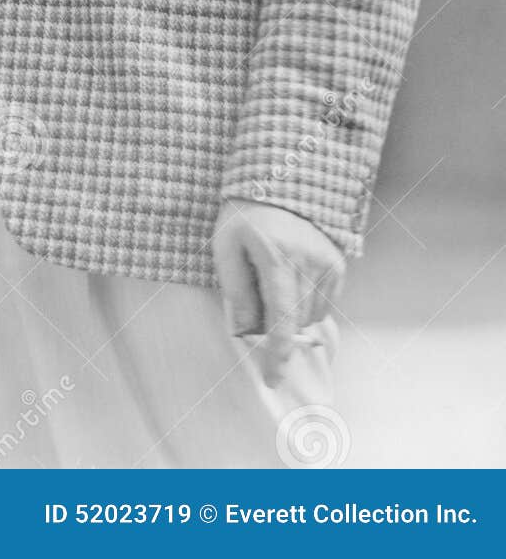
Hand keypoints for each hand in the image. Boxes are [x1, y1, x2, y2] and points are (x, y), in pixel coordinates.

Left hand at [212, 198, 344, 387]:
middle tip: (256, 310)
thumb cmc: (243, 217)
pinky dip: (307, 306)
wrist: (278, 183)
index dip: (277, 355)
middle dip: (278, 331)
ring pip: (314, 317)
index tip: (272, 379)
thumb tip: (244, 332)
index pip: (282, 319)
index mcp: (277, 256)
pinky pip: (325, 304)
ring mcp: (328, 262)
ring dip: (293, 319)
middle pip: (298, 322)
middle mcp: (309, 261)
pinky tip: (291, 284)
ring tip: (272, 288)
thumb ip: (235, 291)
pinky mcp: (338, 263)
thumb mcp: (225, 248)